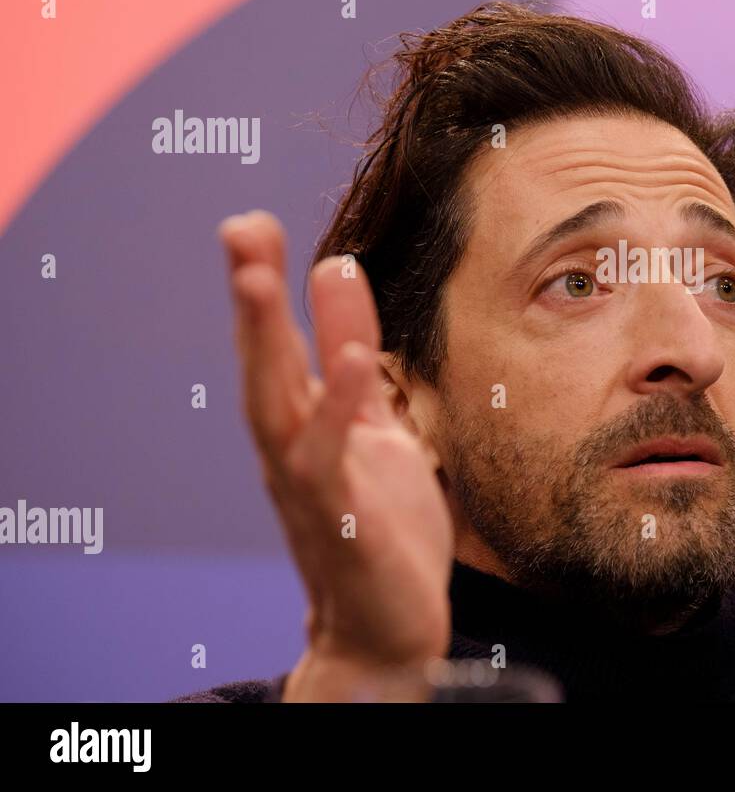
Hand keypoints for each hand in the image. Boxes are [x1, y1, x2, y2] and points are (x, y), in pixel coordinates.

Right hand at [219, 211, 453, 700]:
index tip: (251, 221)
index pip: (276, 342)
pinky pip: (330, 456)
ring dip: (263, 341)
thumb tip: (335, 266)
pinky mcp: (340, 516)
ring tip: (255, 276)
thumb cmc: (380, 521)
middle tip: (237, 227)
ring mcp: (307, 482)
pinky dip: (339, 407)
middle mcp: (289, 446)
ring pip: (274, 403)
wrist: (388, 623)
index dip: (262, 282)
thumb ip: (351, 350)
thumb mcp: (374, 419)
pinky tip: (359, 359)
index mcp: (300, 420)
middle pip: (262, 362)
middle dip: (249, 295)